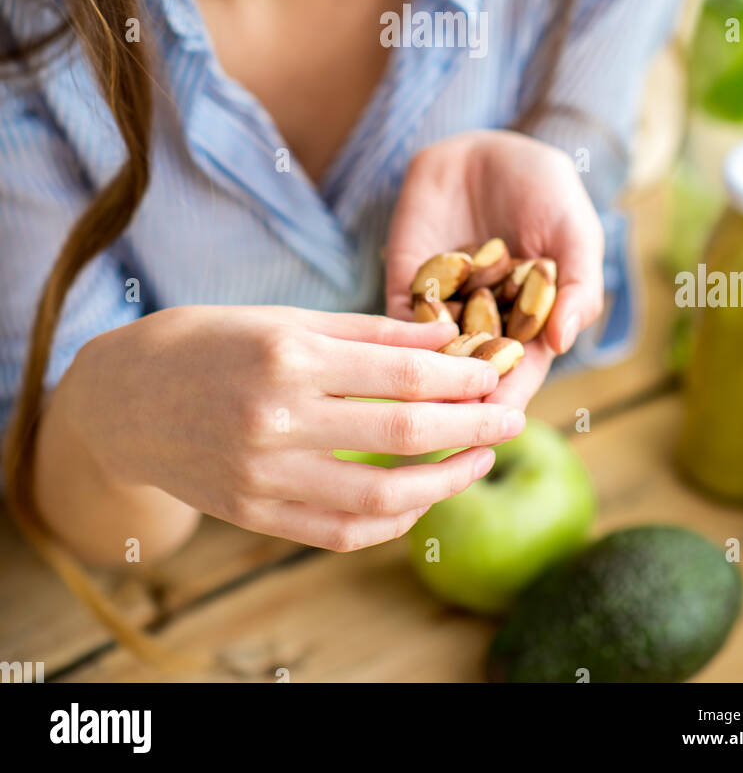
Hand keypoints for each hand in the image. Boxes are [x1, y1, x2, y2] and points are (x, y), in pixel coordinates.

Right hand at [71, 304, 526, 551]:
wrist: (123, 400)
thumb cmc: (209, 342)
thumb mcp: (285, 317)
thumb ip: (369, 332)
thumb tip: (448, 336)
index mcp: (288, 355)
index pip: (404, 373)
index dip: (465, 375)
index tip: (500, 371)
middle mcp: (276, 419)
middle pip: (404, 433)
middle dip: (473, 427)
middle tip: (513, 418)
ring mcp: (264, 476)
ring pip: (380, 496)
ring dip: (444, 483)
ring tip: (478, 461)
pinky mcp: (255, 515)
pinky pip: (341, 531)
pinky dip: (392, 519)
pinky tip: (421, 497)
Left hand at [385, 130, 604, 409]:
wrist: (489, 145)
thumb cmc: (544, 189)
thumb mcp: (576, 231)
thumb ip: (578, 286)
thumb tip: (566, 342)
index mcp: (530, 325)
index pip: (520, 374)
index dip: (510, 397)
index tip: (500, 421)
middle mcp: (485, 324)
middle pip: (470, 377)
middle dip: (461, 401)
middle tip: (450, 423)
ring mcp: (445, 305)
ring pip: (430, 356)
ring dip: (424, 378)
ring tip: (420, 399)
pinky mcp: (409, 282)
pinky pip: (401, 316)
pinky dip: (400, 333)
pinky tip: (401, 344)